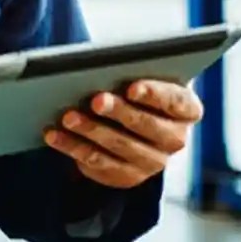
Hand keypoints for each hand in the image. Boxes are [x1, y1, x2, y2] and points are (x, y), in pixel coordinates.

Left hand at [43, 79, 203, 188]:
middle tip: (96, 100)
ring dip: (91, 131)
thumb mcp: (139, 76)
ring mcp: (152, 162)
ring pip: (119, 147)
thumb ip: (130, 71)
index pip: (177, 102)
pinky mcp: (126, 176)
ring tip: (67, 117)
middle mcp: (175, 139)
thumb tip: (99, 65)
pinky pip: (97, 163)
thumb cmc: (133, 88)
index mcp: (186, 109)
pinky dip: (73, 147)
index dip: (155, 95)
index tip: (132, 87)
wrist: (127, 120)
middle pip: (147, 127)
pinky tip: (54, 135)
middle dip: (119, 112)